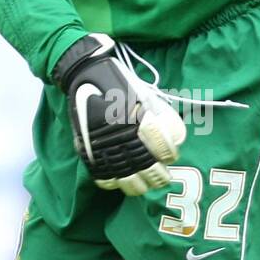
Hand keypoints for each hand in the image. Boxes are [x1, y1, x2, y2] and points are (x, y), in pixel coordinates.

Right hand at [52, 33, 185, 195]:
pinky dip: (114, 182)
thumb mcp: (144, 93)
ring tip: (146, 183)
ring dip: (140, 184)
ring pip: (128, 179)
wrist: (83, 74)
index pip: (163, 147)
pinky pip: (104, 178)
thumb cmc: (118, 82)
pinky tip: (121, 178)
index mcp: (138, 118)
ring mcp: (104, 146)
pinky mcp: (89, 151)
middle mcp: (122, 135)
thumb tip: (177, 140)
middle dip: (159, 176)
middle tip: (163, 177)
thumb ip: (162, 116)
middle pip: (148, 168)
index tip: (170, 155)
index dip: (169, 154)